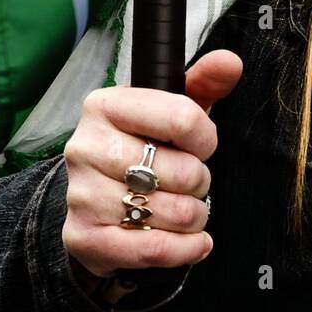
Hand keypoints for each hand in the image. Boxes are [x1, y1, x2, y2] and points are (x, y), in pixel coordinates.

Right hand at [62, 49, 242, 277]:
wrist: (97, 201)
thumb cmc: (141, 149)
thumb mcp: (170, 111)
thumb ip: (203, 82)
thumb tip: (230, 62)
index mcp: (105, 105)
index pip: (182, 118)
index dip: (206, 138)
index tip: (200, 145)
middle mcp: (85, 147)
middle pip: (183, 170)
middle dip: (200, 181)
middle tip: (188, 182)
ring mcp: (81, 194)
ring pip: (174, 212)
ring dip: (195, 216)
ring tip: (183, 208)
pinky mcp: (84, 237)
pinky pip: (154, 250)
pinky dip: (186, 249)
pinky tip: (195, 242)